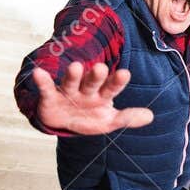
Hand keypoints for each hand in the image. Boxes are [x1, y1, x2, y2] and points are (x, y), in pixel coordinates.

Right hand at [31, 62, 154, 135]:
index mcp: (102, 94)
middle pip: (92, 82)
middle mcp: (86, 90)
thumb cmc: (89, 118)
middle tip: (100, 68)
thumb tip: (150, 116)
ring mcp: (68, 92)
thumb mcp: (108, 121)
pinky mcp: (51, 97)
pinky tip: (38, 72)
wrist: (62, 122)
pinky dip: (43, 81)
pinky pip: (47, 88)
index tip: (124, 73)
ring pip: (71, 82)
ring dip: (73, 75)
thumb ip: (127, 118)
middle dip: (96, 76)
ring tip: (76, 66)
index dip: (117, 81)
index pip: (111, 87)